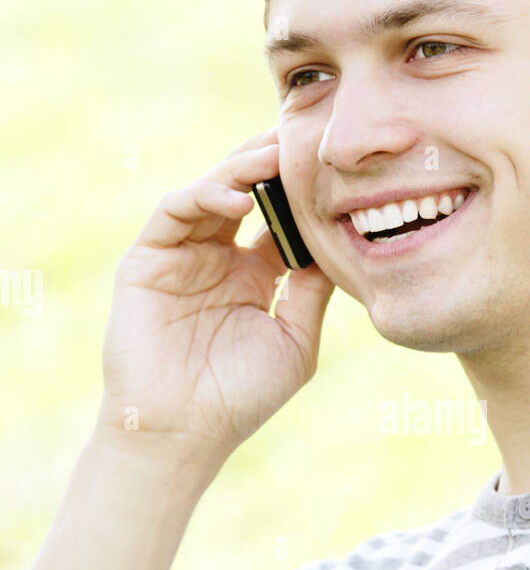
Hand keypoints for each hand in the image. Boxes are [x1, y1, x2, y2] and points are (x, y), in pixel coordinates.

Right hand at [95, 127, 334, 466]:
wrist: (183, 433)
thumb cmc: (241, 397)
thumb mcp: (295, 339)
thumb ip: (313, 291)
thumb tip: (341, 243)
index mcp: (254, 275)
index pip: (279, 216)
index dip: (301, 190)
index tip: (334, 164)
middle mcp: (218, 258)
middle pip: (246, 192)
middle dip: (271, 162)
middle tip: (301, 136)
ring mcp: (181, 256)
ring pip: (211, 191)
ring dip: (241, 170)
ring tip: (272, 158)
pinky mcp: (148, 260)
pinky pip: (175, 212)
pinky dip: (204, 195)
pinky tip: (238, 197)